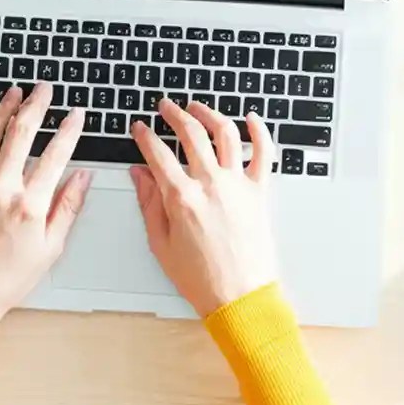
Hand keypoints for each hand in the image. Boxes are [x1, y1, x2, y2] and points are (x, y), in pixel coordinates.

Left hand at [0, 83, 91, 327]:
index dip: (69, 130)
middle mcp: (1, 190)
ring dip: (4, 109)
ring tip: (15, 92)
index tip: (76, 115)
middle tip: (44, 89)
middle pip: (21, 133)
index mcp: (30, 205)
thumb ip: (68, 208)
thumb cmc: (6, 280)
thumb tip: (83, 178)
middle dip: (36, 105)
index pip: (55, 154)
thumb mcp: (51, 249)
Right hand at [129, 99, 277, 316]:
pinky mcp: (260, 191)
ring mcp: (238, 184)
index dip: (144, 136)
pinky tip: (250, 118)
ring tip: (197, 107)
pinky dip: (259, 130)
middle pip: (190, 133)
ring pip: (225, 133)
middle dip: (173, 114)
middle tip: (165, 107)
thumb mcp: (161, 243)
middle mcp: (210, 184)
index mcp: (181, 197)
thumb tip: (139, 175)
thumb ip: (149, 204)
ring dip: (208, 114)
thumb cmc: (202, 278)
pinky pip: (264, 152)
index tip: (139, 129)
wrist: (241, 297)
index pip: (157, 153)